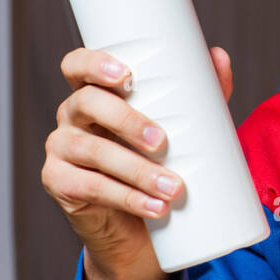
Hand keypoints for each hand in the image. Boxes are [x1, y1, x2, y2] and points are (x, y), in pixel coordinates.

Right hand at [42, 45, 232, 279]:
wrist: (135, 223)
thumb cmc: (153, 160)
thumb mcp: (177, 126)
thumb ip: (198, 93)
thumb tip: (219, 56)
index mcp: (93, 93)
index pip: (77, 65)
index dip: (93, 64)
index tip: (126, 75)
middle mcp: (71, 116)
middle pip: (87, 103)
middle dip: (126, 120)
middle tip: (161, 141)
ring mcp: (61, 149)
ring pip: (94, 151)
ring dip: (137, 169)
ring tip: (173, 187)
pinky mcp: (60, 183)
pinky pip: (93, 187)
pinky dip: (129, 198)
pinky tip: (155, 207)